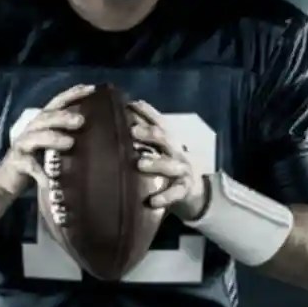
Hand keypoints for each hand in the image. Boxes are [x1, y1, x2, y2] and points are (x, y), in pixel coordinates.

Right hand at [0, 84, 93, 195]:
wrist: (9, 180)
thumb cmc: (37, 159)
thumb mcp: (52, 145)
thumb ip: (68, 135)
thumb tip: (98, 132)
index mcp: (42, 122)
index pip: (57, 103)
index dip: (72, 94)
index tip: (91, 88)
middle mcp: (31, 129)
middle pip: (46, 118)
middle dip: (63, 117)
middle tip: (81, 121)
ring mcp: (22, 146)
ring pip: (35, 138)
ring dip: (52, 138)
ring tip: (69, 143)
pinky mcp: (17, 163)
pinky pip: (29, 167)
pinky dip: (40, 173)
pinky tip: (50, 180)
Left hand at [128, 99, 207, 221]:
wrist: (190, 187)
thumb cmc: (165, 162)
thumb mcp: (156, 146)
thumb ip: (141, 134)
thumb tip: (117, 114)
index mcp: (167, 138)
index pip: (157, 120)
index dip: (146, 111)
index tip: (130, 105)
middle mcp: (175, 150)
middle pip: (165, 138)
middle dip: (150, 133)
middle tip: (133, 131)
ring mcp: (181, 169)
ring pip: (171, 164)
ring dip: (156, 163)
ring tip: (140, 163)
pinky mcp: (183, 189)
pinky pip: (175, 193)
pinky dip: (164, 197)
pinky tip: (152, 201)